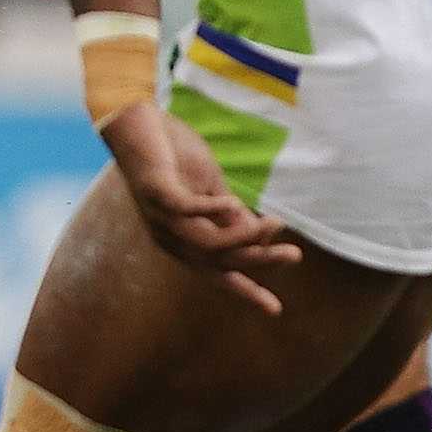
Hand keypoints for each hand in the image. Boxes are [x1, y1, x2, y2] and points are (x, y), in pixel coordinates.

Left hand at [98, 103, 302, 314]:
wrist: (137, 122)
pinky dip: (213, 210)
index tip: (276, 309)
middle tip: (295, 255)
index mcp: (181, 239)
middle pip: (219, 262)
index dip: (245, 290)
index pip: (216, 273)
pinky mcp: (156, 193)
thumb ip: (227, 212)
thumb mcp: (209, 187)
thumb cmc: (172, 154)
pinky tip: (234, 201)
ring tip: (274, 223)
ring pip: (208, 244)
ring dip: (245, 237)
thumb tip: (254, 234)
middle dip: (259, 261)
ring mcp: (160, 217)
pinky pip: (186, 211)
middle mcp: (169, 237)